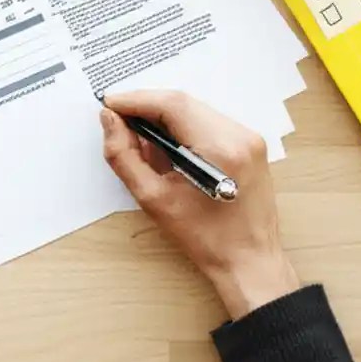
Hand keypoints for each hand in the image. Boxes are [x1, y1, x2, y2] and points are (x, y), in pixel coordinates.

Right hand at [100, 92, 298, 319]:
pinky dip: (183, 127)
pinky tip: (168, 147)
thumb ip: (124, 156)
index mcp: (220, 148)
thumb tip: (110, 122)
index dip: (136, 100)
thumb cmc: (206, 239)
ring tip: (141, 139)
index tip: (110, 105)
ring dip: (164, 117)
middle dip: (147, 107)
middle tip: (119, 122)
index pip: (171, 104)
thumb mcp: (153, 199)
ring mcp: (249, 137)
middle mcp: (239, 135)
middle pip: (183, 103)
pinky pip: (209, 122)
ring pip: (195, 110)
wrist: (249, 261)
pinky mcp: (250, 144)